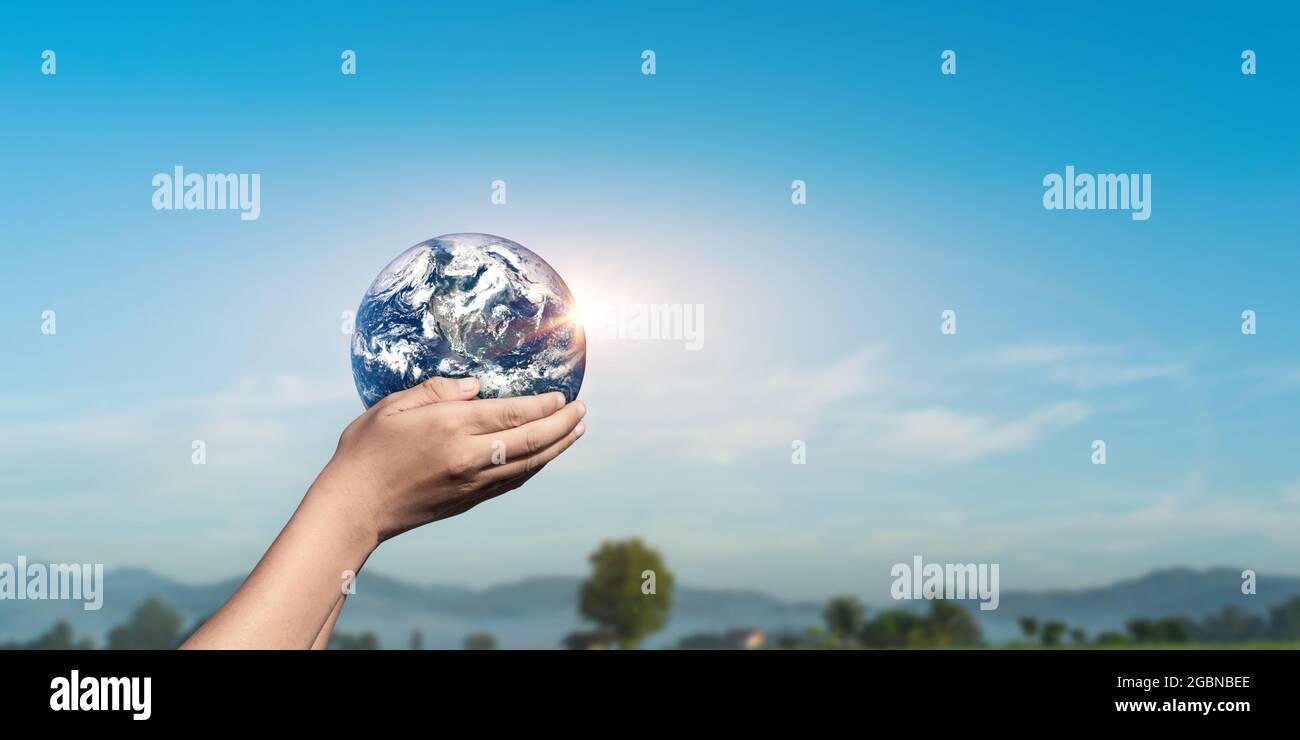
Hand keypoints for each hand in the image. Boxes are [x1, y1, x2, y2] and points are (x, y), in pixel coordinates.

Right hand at [322, 376, 586, 543]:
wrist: (354, 507)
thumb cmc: (366, 451)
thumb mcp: (392, 406)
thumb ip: (436, 391)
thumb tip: (475, 386)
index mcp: (450, 428)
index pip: (511, 413)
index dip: (543, 405)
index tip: (563, 395)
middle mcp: (469, 457)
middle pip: (531, 440)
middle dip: (562, 425)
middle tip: (582, 410)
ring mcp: (472, 483)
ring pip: (529, 464)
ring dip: (557, 447)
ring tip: (576, 431)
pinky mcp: (469, 501)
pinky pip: (513, 481)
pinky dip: (535, 466)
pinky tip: (543, 456)